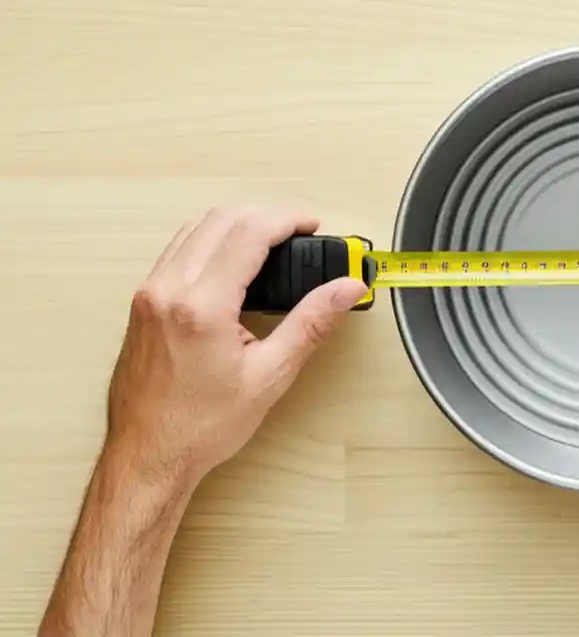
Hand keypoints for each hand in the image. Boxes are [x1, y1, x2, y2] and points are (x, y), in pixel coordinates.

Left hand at [106, 206, 367, 488]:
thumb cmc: (202, 426)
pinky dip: (212, 239)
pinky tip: (236, 260)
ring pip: (195, 227)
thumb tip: (347, 288)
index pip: (247, 233)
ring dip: (237, 222)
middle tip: (300, 232)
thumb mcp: (270, 376)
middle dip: (266, 214)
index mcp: (201, 307)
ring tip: (273, 241)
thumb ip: (312, 323)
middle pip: (221, 219)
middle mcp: (167, 290)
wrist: (149, 455)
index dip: (286, 219)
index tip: (312, 225)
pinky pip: (178, 248)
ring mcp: (149, 293)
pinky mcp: (142, 301)